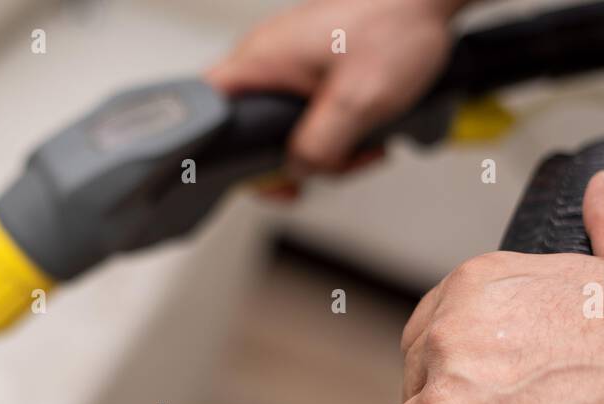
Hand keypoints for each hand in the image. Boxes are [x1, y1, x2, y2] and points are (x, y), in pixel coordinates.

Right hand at [205, 0, 461, 189]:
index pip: (206, 111)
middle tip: (329, 168)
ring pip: (288, 127)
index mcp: (260, 61)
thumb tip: (298, 170)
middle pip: (252, 132)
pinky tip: (368, 131)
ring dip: (328, 150)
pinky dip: (339, 131)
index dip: (220, 155)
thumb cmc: (397, 26)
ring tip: (365, 147)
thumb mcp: (355, 103)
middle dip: (295, 161)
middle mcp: (268, 58)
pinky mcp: (315, 64)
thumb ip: (318, 148)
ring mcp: (292, 60)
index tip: (256, 177)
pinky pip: (312, 112)